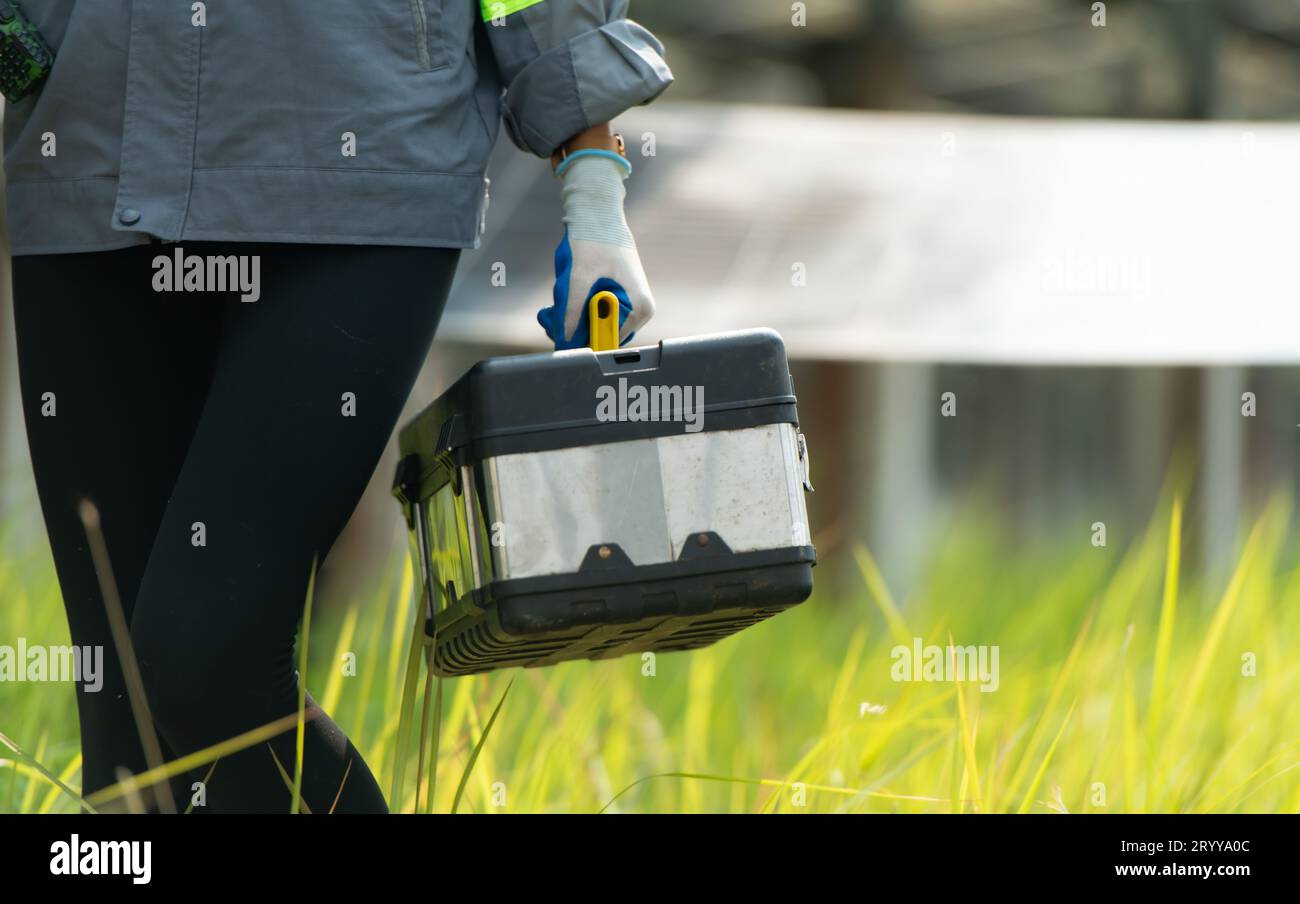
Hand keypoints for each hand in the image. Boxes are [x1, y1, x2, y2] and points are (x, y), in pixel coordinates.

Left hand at [536, 153, 655, 349]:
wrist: (597, 211)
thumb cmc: (594, 237)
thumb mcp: (578, 276)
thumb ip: (572, 311)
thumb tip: (565, 341)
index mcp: (638, 308)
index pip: (608, 342)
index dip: (581, 341)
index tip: (559, 332)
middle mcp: (638, 311)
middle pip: (600, 336)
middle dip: (572, 327)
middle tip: (550, 313)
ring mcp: (628, 305)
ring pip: (591, 327)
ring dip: (569, 317)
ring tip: (556, 298)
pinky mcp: (615, 299)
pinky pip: (591, 315)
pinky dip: (573, 309)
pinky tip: (562, 296)